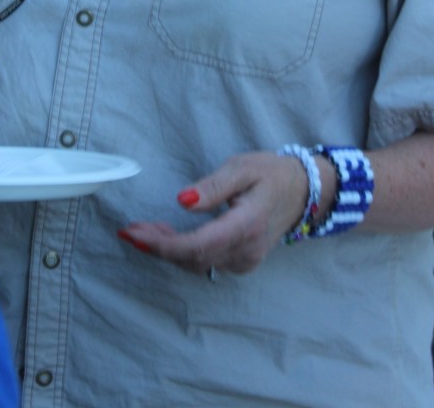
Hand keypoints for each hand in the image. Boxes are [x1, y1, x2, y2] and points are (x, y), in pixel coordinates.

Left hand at [117, 150, 309, 274]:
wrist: (303, 190)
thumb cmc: (270, 173)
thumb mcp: (242, 168)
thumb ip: (213, 187)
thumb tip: (182, 201)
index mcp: (246, 225)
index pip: (198, 245)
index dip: (162, 244)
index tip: (133, 234)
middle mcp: (246, 251)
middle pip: (192, 259)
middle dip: (157, 246)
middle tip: (130, 229)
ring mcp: (245, 261)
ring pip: (197, 264)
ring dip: (167, 249)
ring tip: (144, 229)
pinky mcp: (242, 262)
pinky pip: (206, 262)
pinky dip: (182, 252)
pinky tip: (168, 235)